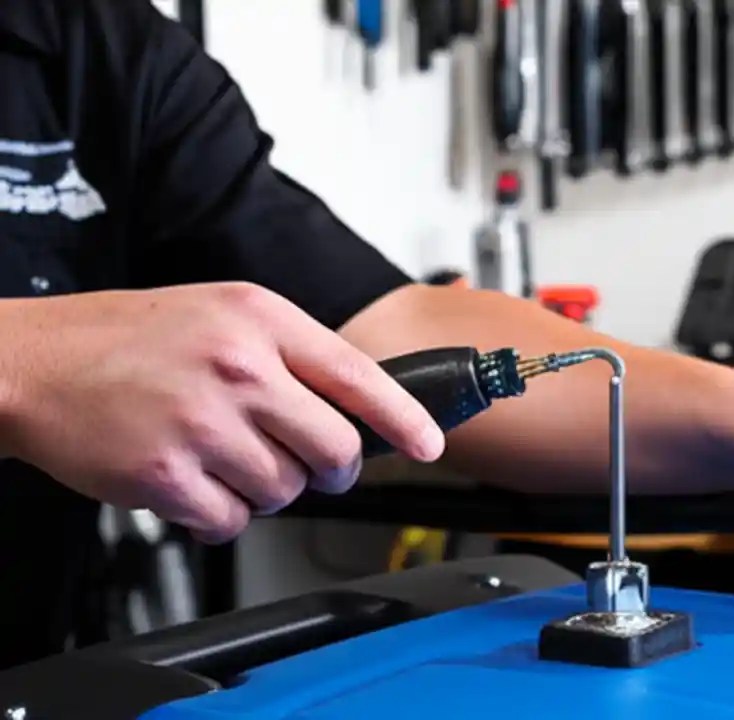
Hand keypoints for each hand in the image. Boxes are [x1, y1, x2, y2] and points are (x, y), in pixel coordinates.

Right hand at [0, 283, 442, 542]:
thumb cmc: (127, 338)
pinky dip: (221, 515)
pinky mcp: (164, 474)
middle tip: (312, 466)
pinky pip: (231, 521)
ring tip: (225, 459)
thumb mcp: (222, 315)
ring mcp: (200, 422)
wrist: (34, 361)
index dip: (404, 419)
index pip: (358, 376)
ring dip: (266, 489)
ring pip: (285, 490)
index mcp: (259, 320)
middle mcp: (237, 367)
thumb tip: (355, 408)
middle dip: (331, 469)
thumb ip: (290, 354)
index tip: (429, 444)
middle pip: (333, 448)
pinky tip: (196, 484)